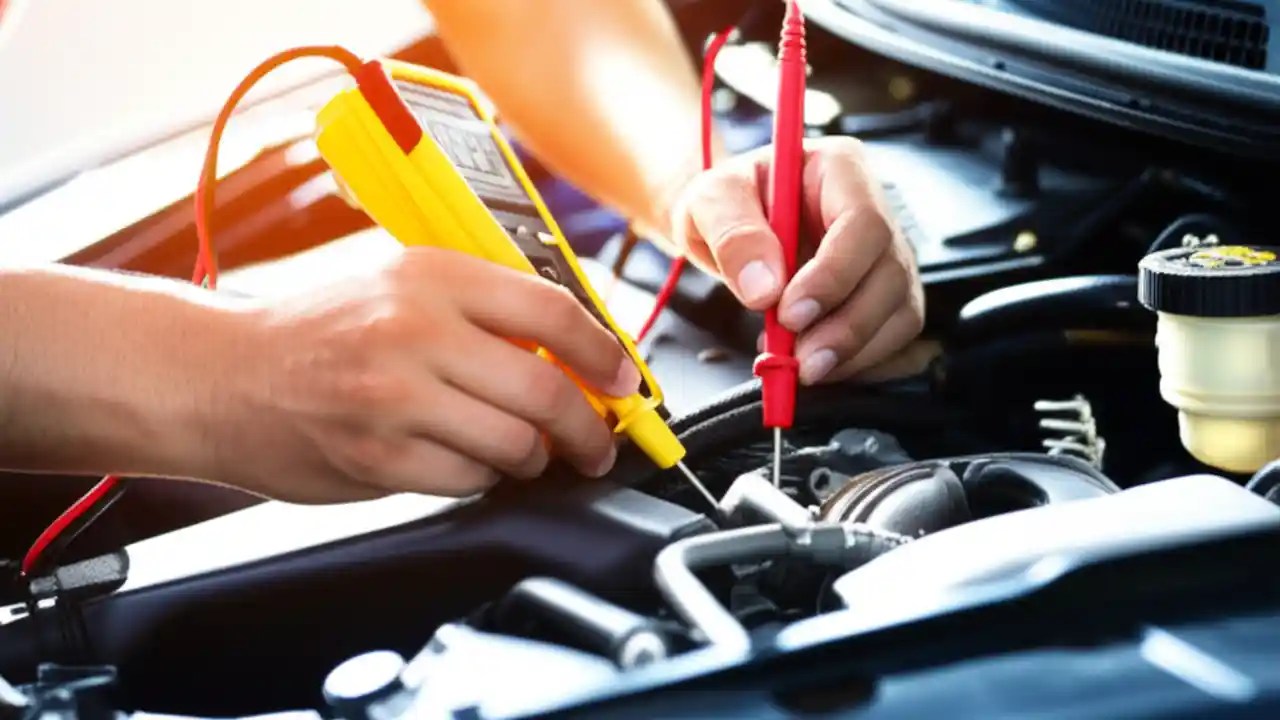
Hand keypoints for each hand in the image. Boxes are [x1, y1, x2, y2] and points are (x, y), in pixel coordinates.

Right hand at [216, 248, 638, 502]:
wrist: (223, 373)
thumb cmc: (318, 330)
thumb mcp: (400, 285)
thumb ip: (484, 309)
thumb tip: (579, 350)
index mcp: (431, 275)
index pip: (552, 312)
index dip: (604, 353)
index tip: (624, 380)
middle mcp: (414, 329)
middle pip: (546, 390)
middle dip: (588, 428)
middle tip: (595, 441)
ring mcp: (394, 397)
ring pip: (515, 445)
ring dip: (534, 458)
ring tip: (526, 452)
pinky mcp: (377, 457)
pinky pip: (468, 481)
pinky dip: (481, 478)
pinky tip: (464, 460)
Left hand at [669, 136, 923, 384]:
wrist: (728, 226)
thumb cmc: (727, 203)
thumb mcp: (711, 201)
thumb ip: (734, 235)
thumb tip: (764, 287)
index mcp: (840, 169)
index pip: (862, 222)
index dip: (834, 275)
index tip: (791, 314)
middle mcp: (875, 209)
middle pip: (890, 272)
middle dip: (847, 327)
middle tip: (799, 360)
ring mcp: (885, 254)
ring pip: (899, 309)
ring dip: (853, 351)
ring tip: (801, 366)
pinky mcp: (883, 295)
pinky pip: (892, 336)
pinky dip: (858, 361)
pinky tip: (817, 363)